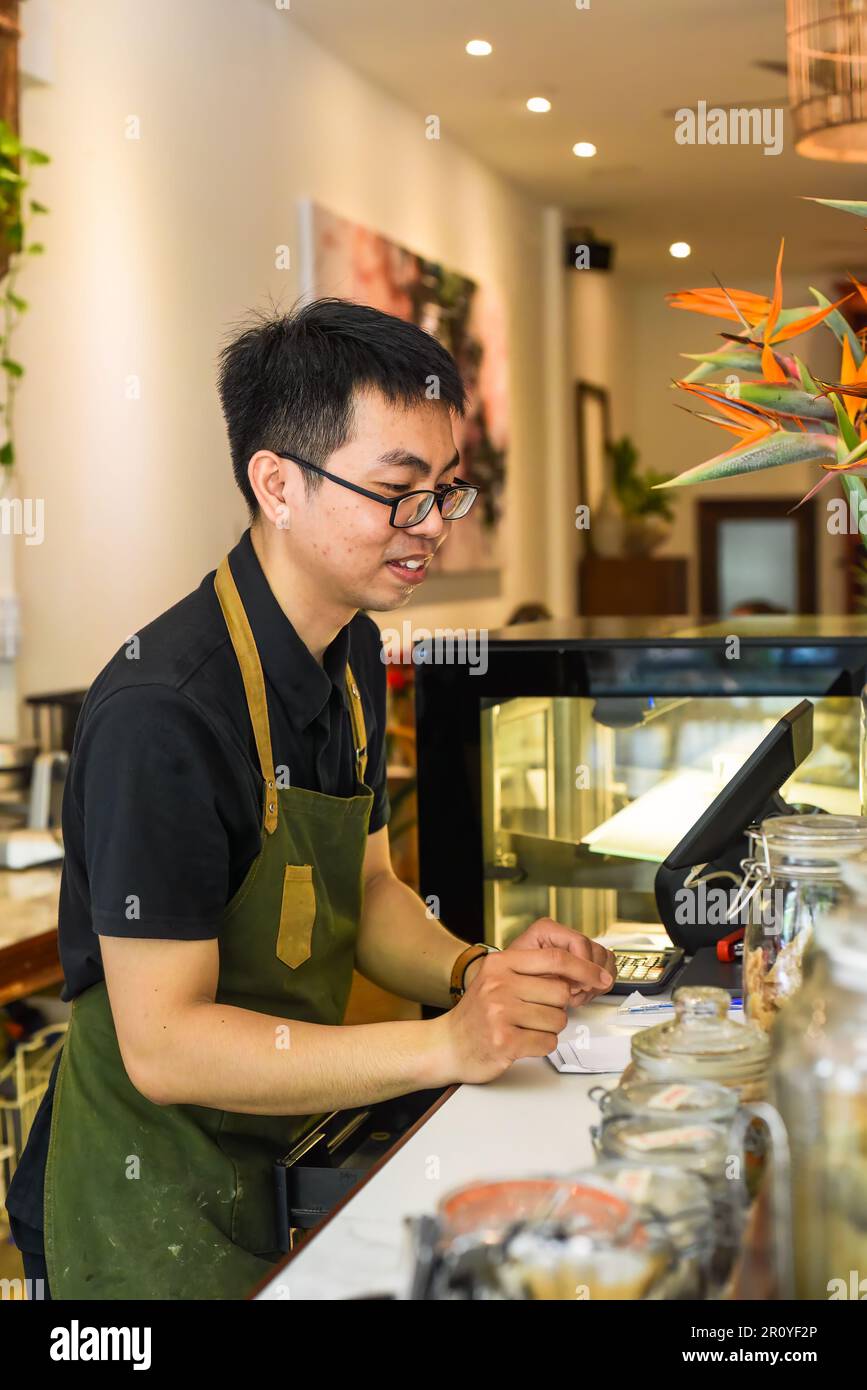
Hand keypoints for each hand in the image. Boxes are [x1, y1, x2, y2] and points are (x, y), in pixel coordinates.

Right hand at [440, 943, 613, 1084]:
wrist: (447, 1045)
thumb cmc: (478, 1013)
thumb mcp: (498, 979)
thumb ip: (532, 972)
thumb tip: (579, 972)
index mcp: (501, 964)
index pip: (555, 958)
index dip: (584, 968)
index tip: (600, 977)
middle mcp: (499, 984)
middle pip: (561, 992)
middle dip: (558, 1007)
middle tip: (536, 1013)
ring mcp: (500, 1013)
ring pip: (557, 1020)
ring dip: (549, 1028)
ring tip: (524, 1027)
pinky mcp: (505, 1041)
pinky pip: (547, 1042)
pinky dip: (541, 1045)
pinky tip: (521, 1042)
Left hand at [505, 918, 615, 1007]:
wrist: (511, 988)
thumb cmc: (514, 979)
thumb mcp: (529, 977)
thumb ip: (555, 976)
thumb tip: (582, 983)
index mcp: (547, 930)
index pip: (580, 943)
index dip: (582, 968)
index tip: (577, 986)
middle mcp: (563, 935)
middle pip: (596, 952)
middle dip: (589, 977)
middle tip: (575, 992)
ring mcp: (575, 948)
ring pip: (605, 960)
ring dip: (594, 982)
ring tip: (577, 994)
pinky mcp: (583, 961)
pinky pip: (606, 969)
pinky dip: (597, 984)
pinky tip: (581, 993)